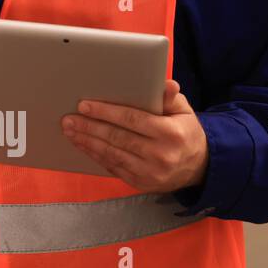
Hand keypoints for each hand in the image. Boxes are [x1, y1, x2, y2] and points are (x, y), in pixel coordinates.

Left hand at [61, 79, 208, 192]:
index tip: (84, 105)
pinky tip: (83, 145)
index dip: (106, 112)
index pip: (132, 119)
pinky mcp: (142, 184)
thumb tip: (166, 83)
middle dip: (89, 127)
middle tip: (68, 118)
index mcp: (170, 133)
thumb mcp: (184, 112)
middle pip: (117, 138)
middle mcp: (161, 155)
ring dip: (87, 142)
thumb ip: (170, 98)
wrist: (199, 168)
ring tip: (70, 130)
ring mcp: (151, 173)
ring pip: (112, 154)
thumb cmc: (185, 132)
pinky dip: (95, 155)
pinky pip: (114, 167)